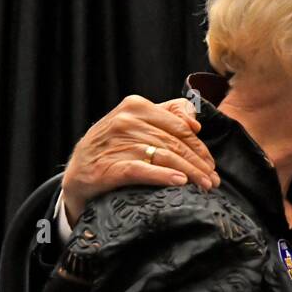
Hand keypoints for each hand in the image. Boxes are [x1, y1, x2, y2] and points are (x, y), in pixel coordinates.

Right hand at [61, 95, 218, 223]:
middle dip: (198, 163)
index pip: (179, 126)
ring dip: (190, 173)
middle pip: (175, 143)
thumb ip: (167, 114)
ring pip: (164, 157)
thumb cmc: (114, 146)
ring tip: (204, 185)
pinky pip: (142, 170)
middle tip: (212, 180)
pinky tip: (180, 182)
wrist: (78, 172)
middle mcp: (126, 121)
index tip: (211, 164)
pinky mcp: (108, 167)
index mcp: (136, 105)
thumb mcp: (137, 122)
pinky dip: (163, 176)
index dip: (200, 147)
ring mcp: (116, 143)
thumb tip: (195, 123)